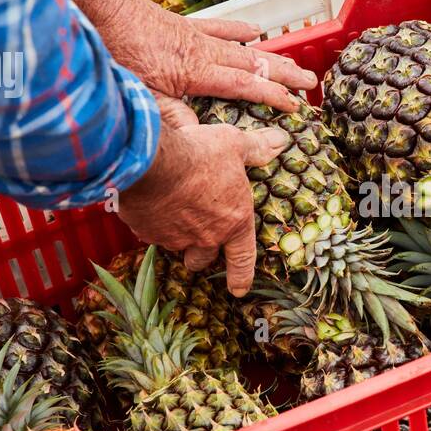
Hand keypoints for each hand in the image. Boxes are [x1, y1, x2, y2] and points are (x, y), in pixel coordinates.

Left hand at [99, 0, 314, 110]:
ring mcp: (196, 36)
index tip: (294, 107)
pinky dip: (239, 30)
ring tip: (293, 62)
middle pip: (255, 64)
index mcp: (198, 72)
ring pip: (243, 48)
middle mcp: (204, 52)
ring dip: (271, 56)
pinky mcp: (183, 25)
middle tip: (310, 83)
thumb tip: (200, 137)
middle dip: (285, 75)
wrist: (101, 10)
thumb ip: (174, 118)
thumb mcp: (143, 96)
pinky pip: (219, 27)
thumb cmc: (118, 54)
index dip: (273, 97)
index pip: (246, 86)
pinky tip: (254, 30)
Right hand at [117, 97, 286, 295]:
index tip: (239, 290)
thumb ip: (256, 147)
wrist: (152, 161)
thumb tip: (281, 140)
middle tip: (197, 251)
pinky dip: (152, 224)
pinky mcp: (148, 232)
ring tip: (171, 217)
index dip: (242, 276)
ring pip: (176, 246)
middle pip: (202, 260)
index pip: (242, 258)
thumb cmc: (199, 154)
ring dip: (176, 238)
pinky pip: (151, 233)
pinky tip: (149, 205)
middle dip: (200, 258)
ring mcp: (175, 238)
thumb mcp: (234, 144)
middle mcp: (206, 237)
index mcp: (234, 222)